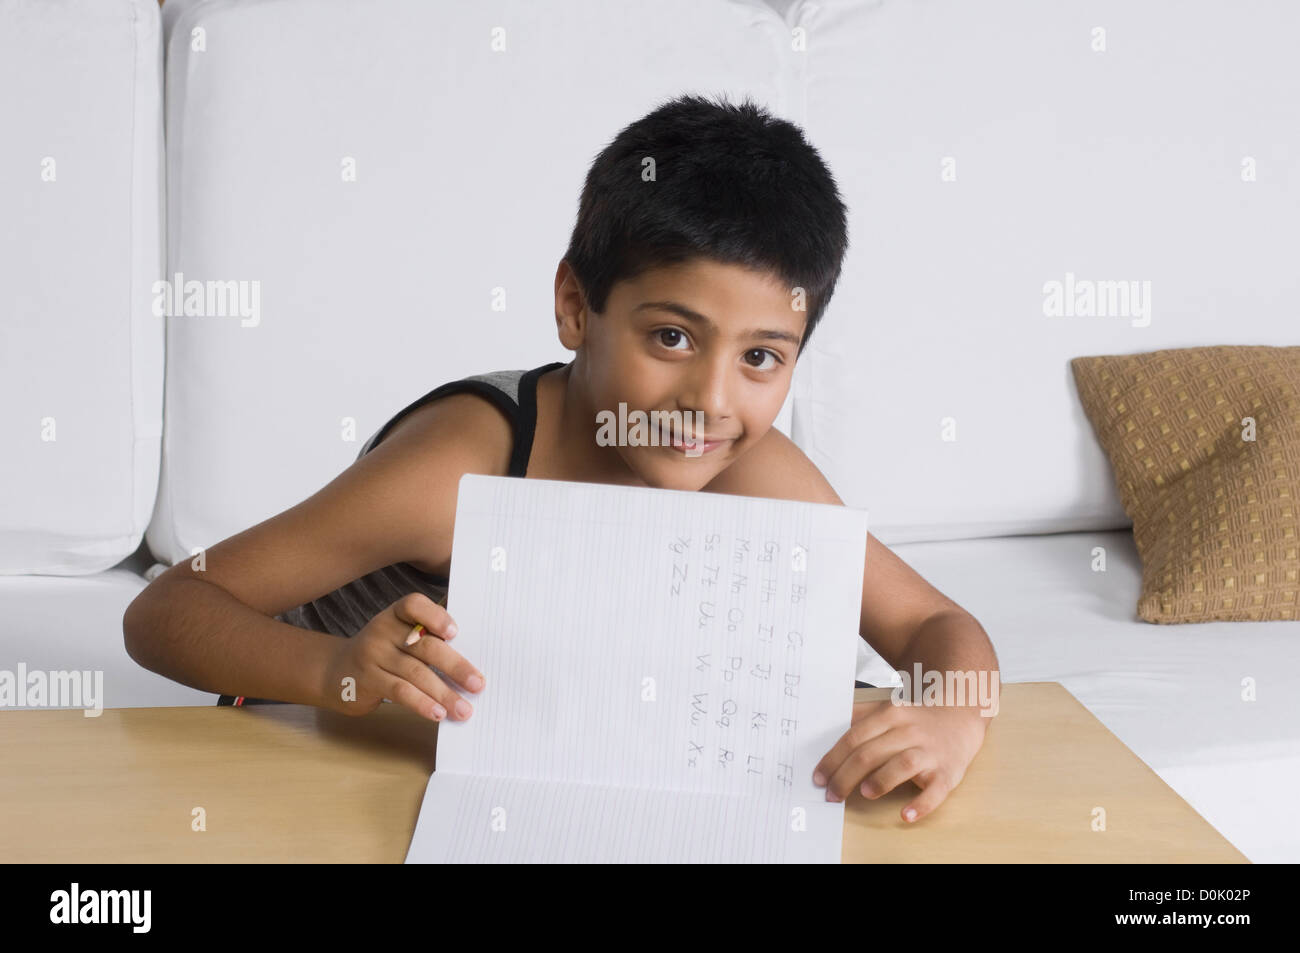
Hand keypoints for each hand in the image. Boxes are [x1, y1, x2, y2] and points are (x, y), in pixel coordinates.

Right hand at [321, 592, 483, 721]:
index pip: (414, 605)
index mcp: (397, 614)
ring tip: (463, 709)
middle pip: (425, 646)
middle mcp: (383, 630)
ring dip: (444, 693)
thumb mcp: (401, 634)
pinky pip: (400, 691)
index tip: (455, 632)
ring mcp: (373, 655)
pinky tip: (438, 713)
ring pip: (415, 673)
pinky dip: (421, 703)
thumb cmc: (385, 652)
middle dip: (455, 666)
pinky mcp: (367, 680)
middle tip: (477, 684)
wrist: (337, 672)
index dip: (435, 616)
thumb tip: (476, 647)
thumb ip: (430, 635)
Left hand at [812, 700, 990, 822]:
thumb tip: (825, 727)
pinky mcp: (948, 773)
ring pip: (902, 764)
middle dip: (846, 776)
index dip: (833, 758)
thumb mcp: (889, 709)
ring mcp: (929, 752)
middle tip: (832, 794)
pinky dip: (920, 804)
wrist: (961, 717)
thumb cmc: (916, 719)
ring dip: (880, 780)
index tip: (819, 777)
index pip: (855, 737)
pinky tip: (905, 815)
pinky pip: (935, 791)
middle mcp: (909, 731)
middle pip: (871, 752)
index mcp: (890, 715)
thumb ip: (860, 716)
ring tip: (864, 793)